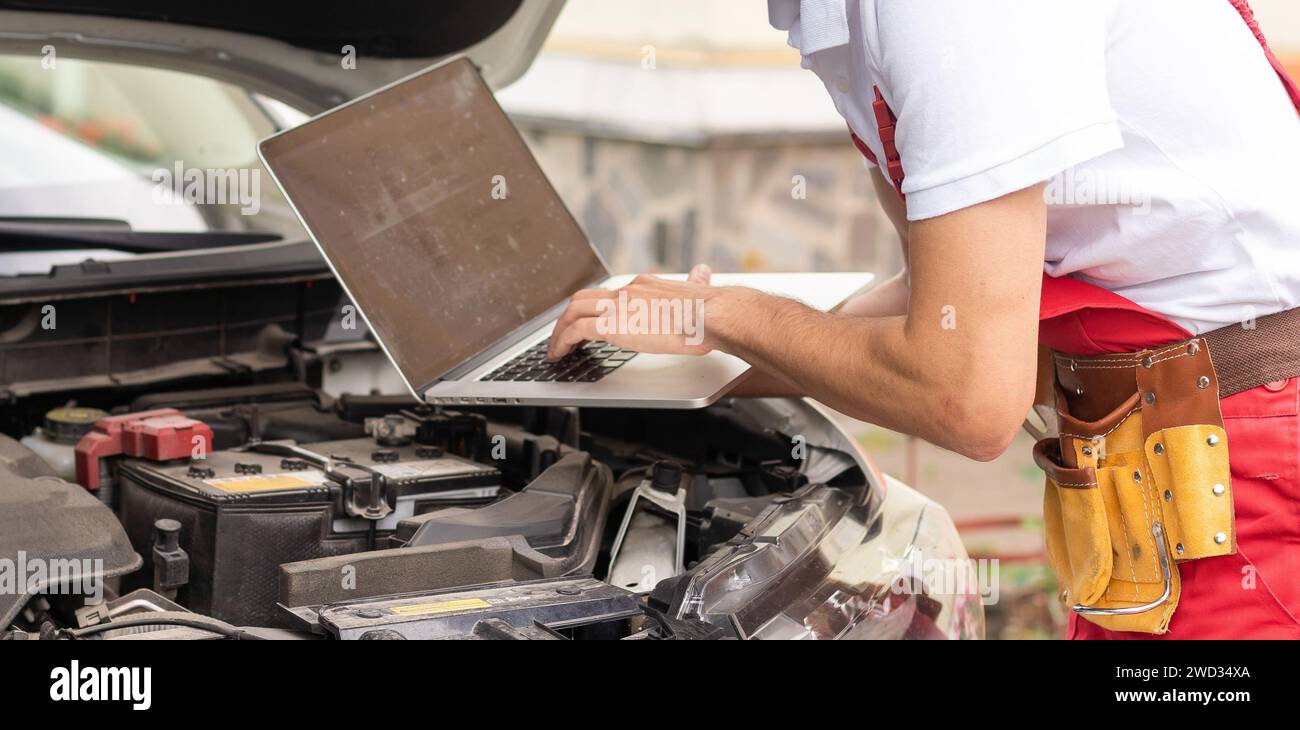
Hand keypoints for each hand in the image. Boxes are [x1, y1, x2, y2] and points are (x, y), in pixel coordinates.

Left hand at [547, 264, 736, 358]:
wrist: (709, 315)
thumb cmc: (711, 313)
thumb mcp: (701, 292)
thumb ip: (696, 283)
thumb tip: (703, 272)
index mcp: (646, 285)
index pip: (612, 292)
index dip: (597, 307)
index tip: (592, 320)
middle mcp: (629, 290)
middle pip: (585, 297)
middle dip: (569, 316)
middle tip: (562, 334)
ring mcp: (618, 305)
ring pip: (574, 310)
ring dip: (560, 330)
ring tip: (557, 348)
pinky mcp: (612, 324)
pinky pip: (576, 330)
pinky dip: (563, 341)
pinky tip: (560, 353)